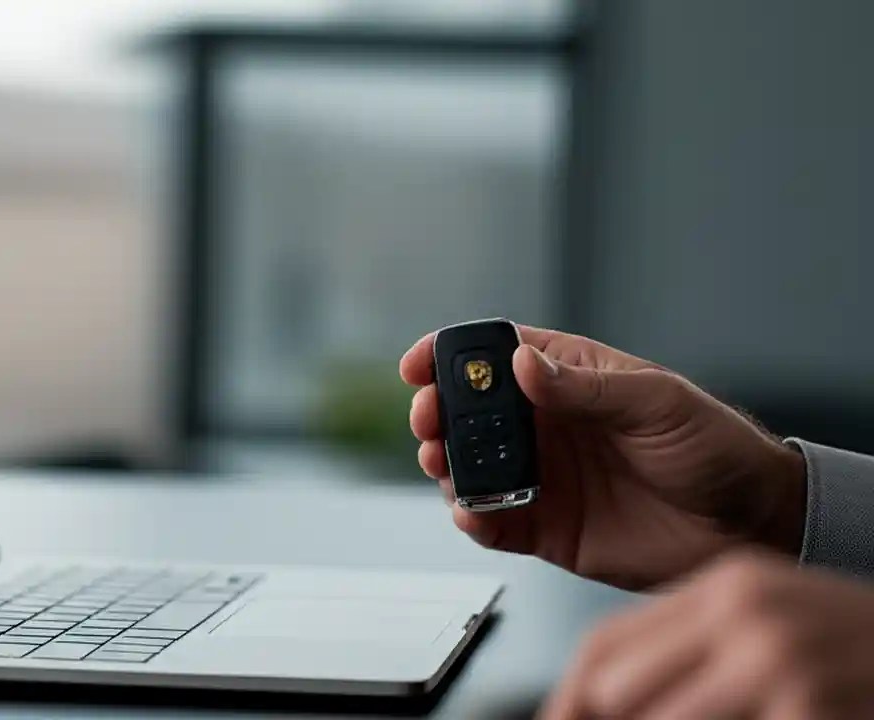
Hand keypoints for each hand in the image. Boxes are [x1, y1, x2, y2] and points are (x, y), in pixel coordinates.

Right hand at [400, 324, 806, 588]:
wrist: (748, 525)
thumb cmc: (713, 450)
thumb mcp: (656, 404)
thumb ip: (585, 387)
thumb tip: (523, 365)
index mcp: (567, 378)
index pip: (494, 355)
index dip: (449, 354)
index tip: (418, 364)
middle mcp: (545, 425)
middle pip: (466, 411)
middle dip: (435, 412)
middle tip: (429, 421)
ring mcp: (540, 476)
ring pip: (466, 465)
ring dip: (444, 463)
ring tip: (444, 466)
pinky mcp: (544, 527)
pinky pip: (490, 522)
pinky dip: (470, 517)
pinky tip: (471, 511)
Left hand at [542, 552, 873, 718]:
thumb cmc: (860, 647)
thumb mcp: (767, 621)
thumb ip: (690, 646)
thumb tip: (603, 695)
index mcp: (727, 587)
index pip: (606, 643)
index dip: (569, 696)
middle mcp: (744, 617)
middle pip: (615, 688)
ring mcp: (777, 664)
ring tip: (720, 718)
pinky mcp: (806, 709)